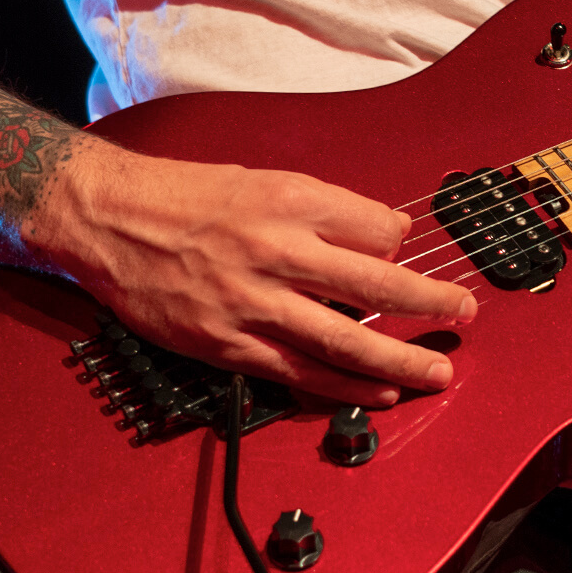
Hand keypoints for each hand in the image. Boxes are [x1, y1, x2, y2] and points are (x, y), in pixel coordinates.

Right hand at [33, 147, 476, 406]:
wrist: (106, 218)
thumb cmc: (181, 197)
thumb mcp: (260, 179)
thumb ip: (324, 208)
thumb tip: (384, 233)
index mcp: (290, 200)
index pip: (376, 228)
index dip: (402, 245)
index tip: (413, 256)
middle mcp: (276, 249)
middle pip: (375, 284)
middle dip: (429, 302)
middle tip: (465, 313)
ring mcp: (252, 301)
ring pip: (344, 338)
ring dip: (398, 359)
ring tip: (436, 371)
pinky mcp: (228, 342)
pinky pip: (298, 372)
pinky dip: (343, 387)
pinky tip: (378, 393)